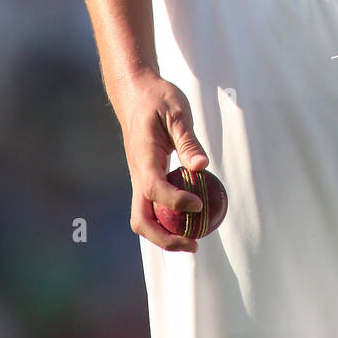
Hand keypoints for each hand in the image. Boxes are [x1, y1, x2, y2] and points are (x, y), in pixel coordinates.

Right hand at [113, 69, 210, 251]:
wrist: (135, 93)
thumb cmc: (158, 99)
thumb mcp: (177, 112)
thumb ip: (188, 141)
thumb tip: (202, 167)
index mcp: (143, 157)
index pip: (154, 189)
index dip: (175, 202)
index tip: (200, 205)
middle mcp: (137, 173)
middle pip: (141, 219)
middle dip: (165, 238)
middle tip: (195, 244)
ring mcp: (139, 178)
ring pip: (144, 217)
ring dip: (166, 234)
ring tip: (195, 240)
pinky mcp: (145, 178)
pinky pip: (153, 206)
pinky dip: (168, 220)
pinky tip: (193, 218)